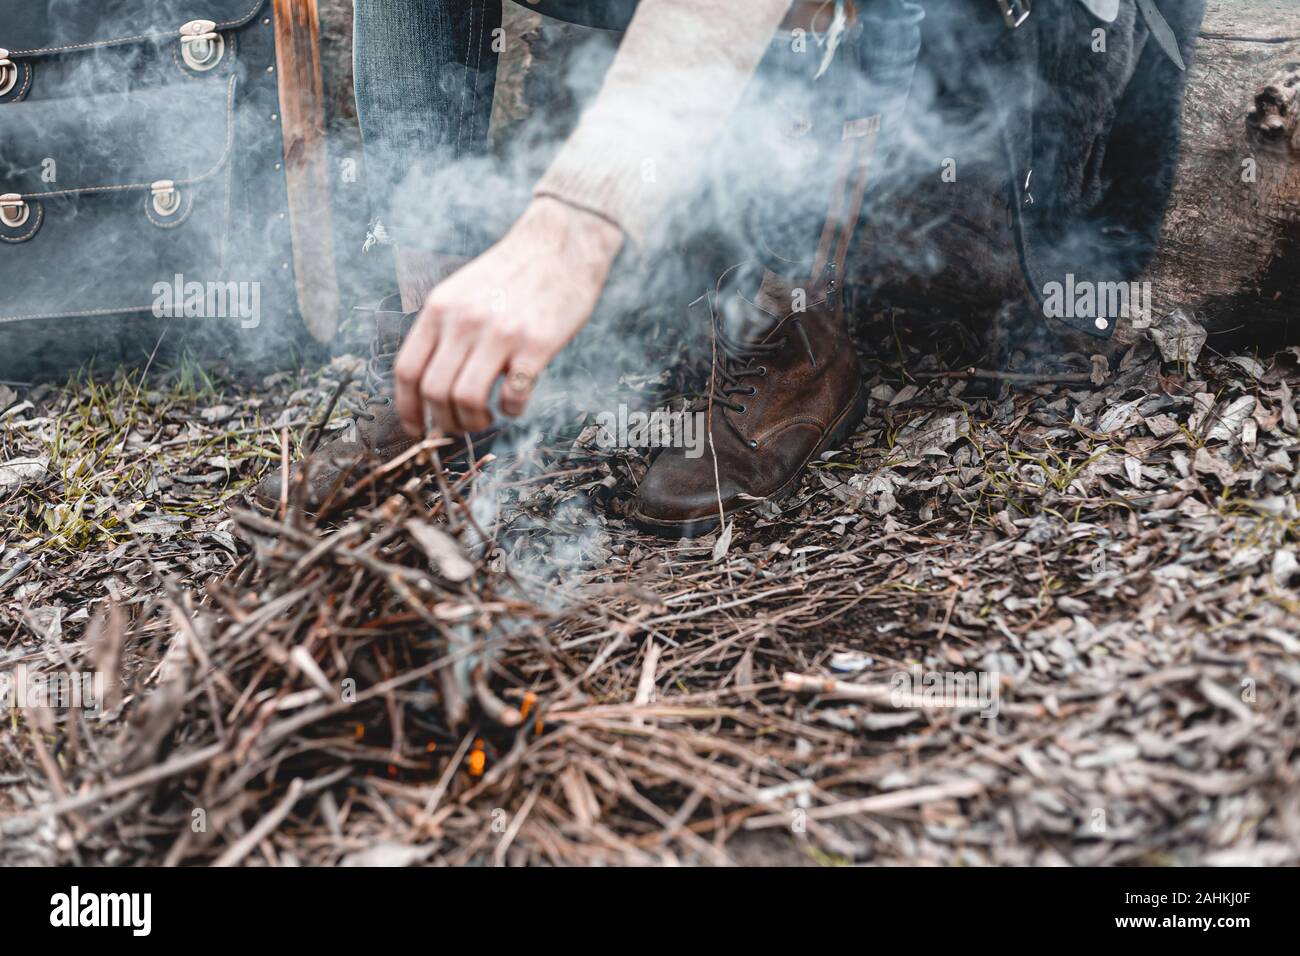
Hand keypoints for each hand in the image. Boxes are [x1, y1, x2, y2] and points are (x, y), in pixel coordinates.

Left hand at [393, 198, 623, 436]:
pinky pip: (513, 396)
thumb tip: (428, 383)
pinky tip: (515, 404)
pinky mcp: (536, 343)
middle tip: (460, 426)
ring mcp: (500, 332)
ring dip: (473, 422)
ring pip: (467, 399)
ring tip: (486, 418)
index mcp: (440, 309)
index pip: (407, 370)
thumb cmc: (512, 273)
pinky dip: (511, 411)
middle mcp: (464, 320)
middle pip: (435, 392)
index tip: (415, 429)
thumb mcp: (462, 291)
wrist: (562, 242)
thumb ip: (443, 329)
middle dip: (444, 423)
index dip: (406, 409)